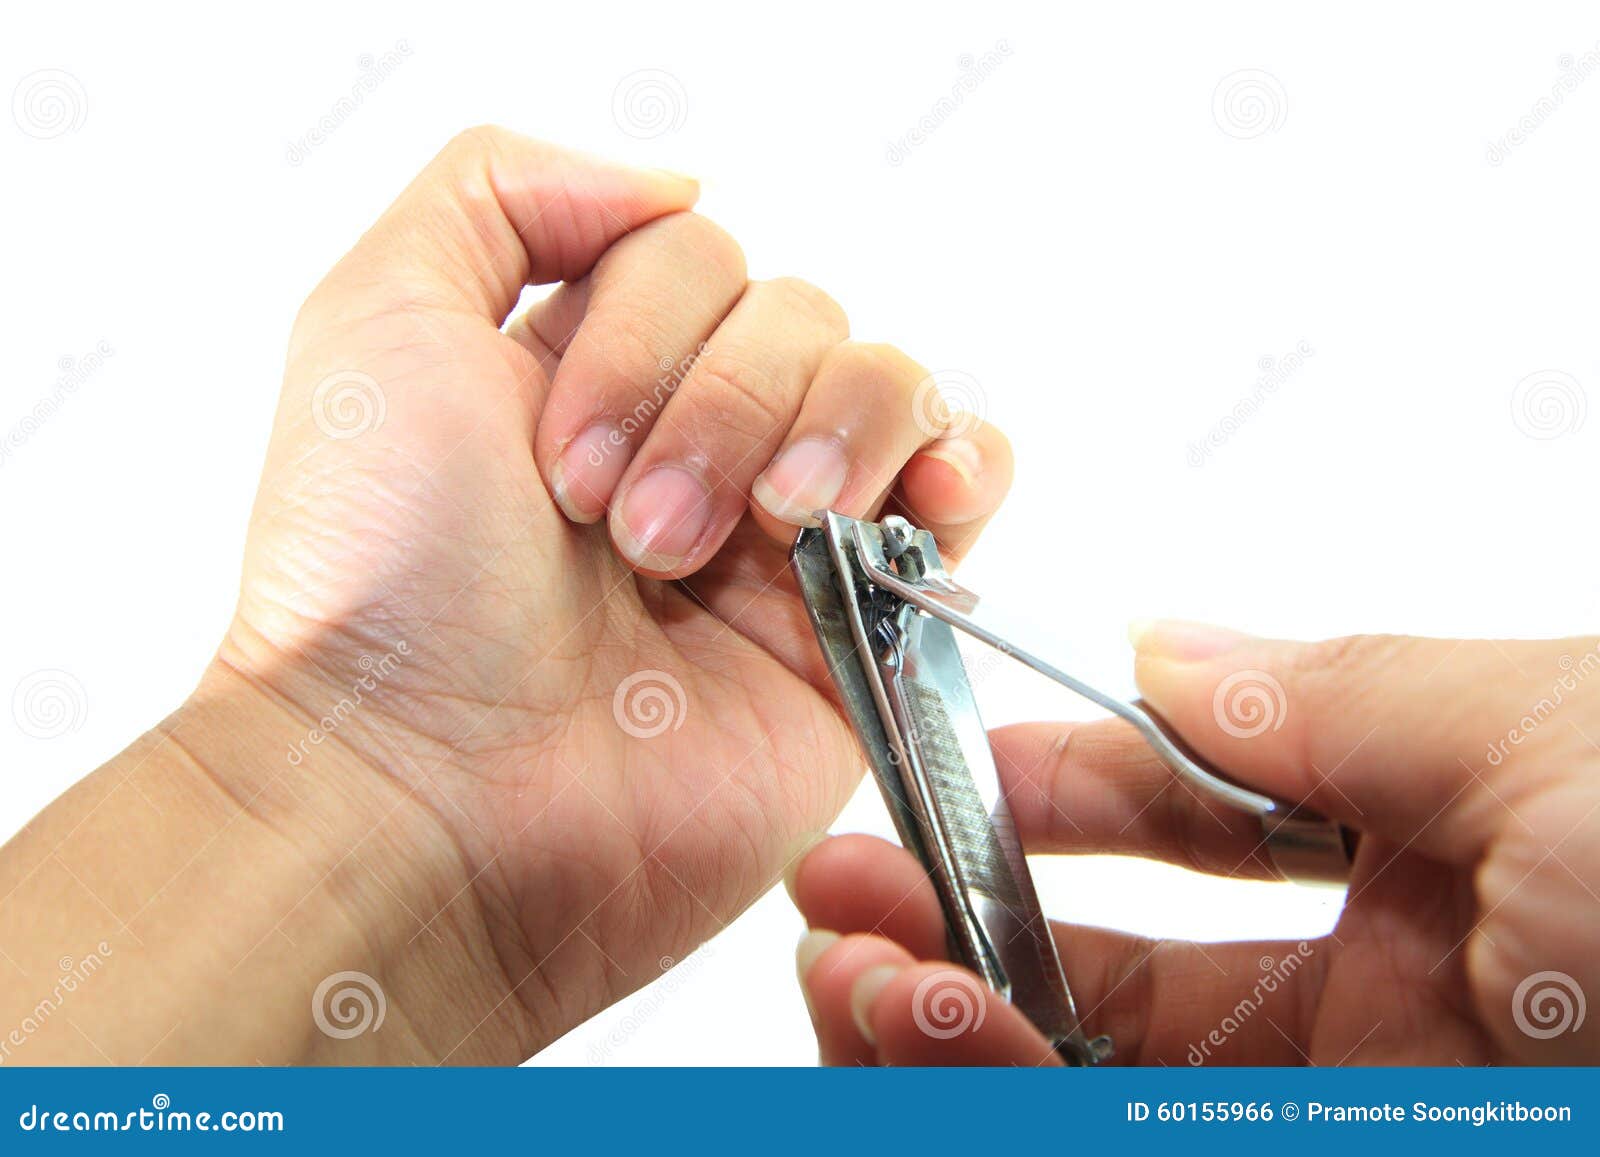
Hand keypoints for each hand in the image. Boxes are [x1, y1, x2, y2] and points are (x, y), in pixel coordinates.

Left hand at [216, 128, 1012, 1056]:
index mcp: (590, 374)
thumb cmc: (383, 587)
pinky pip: (969, 489)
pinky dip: (964, 463)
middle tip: (627, 534)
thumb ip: (503, 192)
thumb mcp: (375, 321)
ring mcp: (782, 537)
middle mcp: (694, 443)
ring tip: (744, 541)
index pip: (696, 253)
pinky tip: (917, 496)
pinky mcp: (860, 629)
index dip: (646, 331)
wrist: (433, 806)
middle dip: (720, 404)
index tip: (558, 467)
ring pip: (887, 384)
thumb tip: (673, 183)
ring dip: (819, 434)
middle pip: (797, 313)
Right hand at [789, 624, 1599, 1064]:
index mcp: (1436, 858)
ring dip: (959, 1027)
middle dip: (962, 923)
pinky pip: (1149, 1131)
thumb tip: (1160, 640)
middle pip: (1115, 973)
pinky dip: (1026, 1097)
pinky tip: (950, 1054)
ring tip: (867, 982)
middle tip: (846, 899)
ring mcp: (1357, 1099)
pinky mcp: (1333, 1150)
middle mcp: (1386, 1004)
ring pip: (1102, 1077)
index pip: (1189, 821)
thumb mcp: (1564, 738)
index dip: (1046, 796)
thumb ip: (1344, 697)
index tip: (923, 774)